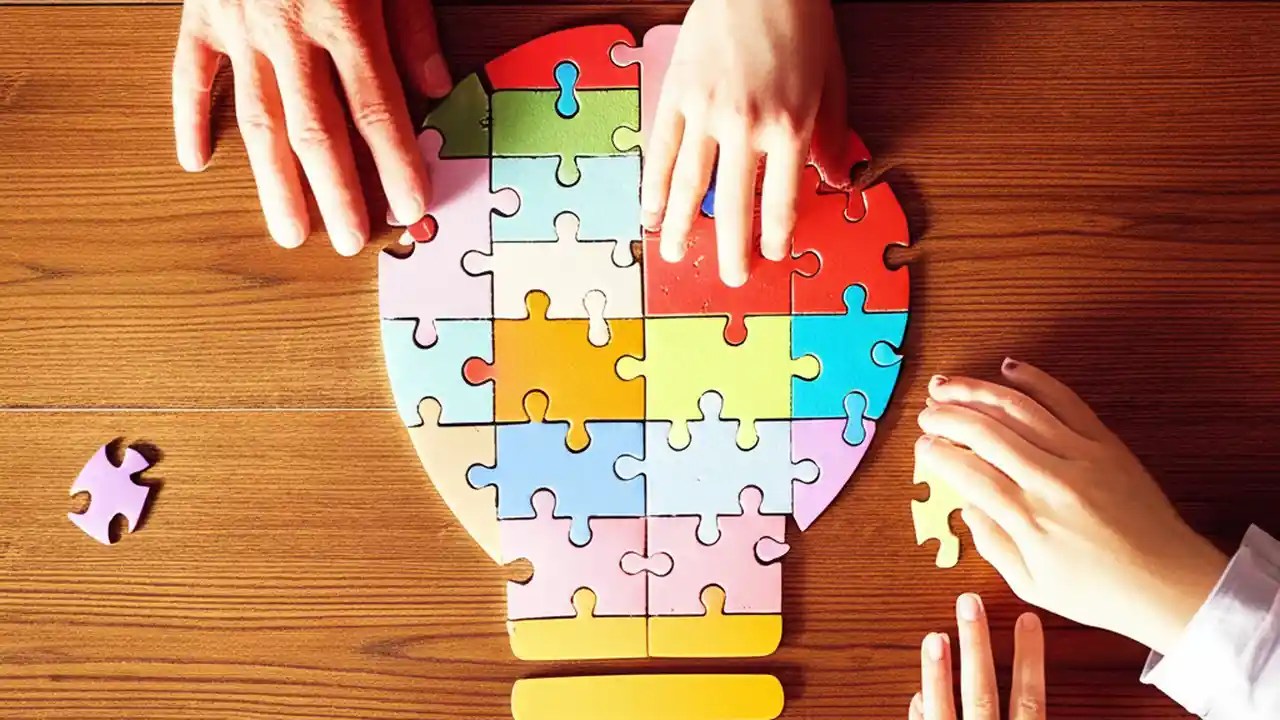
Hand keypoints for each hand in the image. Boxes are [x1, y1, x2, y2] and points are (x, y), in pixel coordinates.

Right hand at [172, 0, 450, 254]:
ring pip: (256, 119)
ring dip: (273, 182)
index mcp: (343, 14)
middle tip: (350, 241)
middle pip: (315, 129)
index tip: (412, 207)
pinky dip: (190, 117)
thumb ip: (412, 25)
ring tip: (289, 231)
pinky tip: (195, 162)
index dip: (396, 163)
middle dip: (336, 192)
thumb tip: (437, 89)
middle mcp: (288, 29)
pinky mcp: (200, 13)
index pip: (376, 108)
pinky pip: (190, 74)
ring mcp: (238, 26)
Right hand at [642, 0, 849, 286]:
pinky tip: (650, 211)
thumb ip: (833, 135)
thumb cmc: (800, 22)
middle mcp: (746, 127)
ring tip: (674, 253)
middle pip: (733, 206)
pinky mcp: (676, 94)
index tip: (773, 254)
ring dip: (681, 226)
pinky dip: (653, 185)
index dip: (776, 235)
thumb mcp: (834, 80)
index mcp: (789, 127)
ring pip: (689, 184)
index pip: (781, 200)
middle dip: (731, 249)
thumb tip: (838, 180)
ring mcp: (705, 112)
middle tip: (729, 277)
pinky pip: (662, 149)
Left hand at [911, 594, 1045, 719]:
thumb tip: (1037, 697)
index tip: (1027, 619)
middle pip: (981, 693)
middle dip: (975, 646)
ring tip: (934, 637)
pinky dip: (921, 715)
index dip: (1029, 658)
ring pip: (943, 710)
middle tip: (970, 603)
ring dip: (937, 674)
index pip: (1029, 699)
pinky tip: (918, 695)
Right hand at [915, 359, 1228, 655]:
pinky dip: (1034, 380)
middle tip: (926, 412)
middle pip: (985, 431)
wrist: (1167, 581)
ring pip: (1018, 408)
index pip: (967, 472)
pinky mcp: (1104, 443)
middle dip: (946, 416)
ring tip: (947, 385)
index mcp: (1028, 519)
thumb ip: (991, 542)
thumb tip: (965, 504)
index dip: (936, 454)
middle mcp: (1050, 480)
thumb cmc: (1098, 591)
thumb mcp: (1030, 584)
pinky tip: (1008, 368)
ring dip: (976, 390)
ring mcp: (1080, 455)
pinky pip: (1064, 400)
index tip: (922, 447)